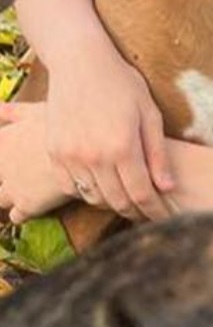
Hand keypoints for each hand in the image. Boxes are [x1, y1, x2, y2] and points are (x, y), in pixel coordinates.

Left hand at [0, 101, 70, 223]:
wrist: (90, 143)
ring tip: (33, 187)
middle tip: (28, 170)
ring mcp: (12, 186)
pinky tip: (41, 202)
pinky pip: (16, 216)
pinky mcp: (28, 205)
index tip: (17, 155)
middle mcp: (2, 164)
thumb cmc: (66, 120)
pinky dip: (24, 212)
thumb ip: (12, 111)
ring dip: (12, 195)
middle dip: (7, 175)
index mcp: (2, 140)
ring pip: (1, 198)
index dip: (5, 154)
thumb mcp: (37, 110)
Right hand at [2, 43, 174, 221]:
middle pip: (117, 201)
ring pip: (94, 198)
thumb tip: (167, 187)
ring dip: (112, 201)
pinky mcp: (55, 154)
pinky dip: (88, 192)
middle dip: (135, 210)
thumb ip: (158, 152)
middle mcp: (94, 157)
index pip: (141, 194)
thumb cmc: (121, 83)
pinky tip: (100, 183)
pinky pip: (72, 188)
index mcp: (122, 146)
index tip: (163, 218)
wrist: (79, 63)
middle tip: (146, 211)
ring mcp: (71, 157)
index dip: (154, 211)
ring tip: (126, 196)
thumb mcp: (149, 112)